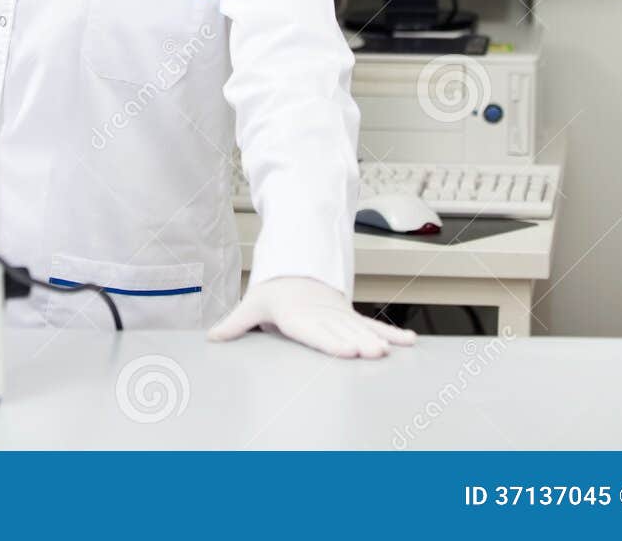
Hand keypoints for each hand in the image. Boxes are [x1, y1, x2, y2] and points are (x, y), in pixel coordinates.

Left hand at [208, 276, 416, 358]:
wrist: (293, 268)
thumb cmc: (272, 292)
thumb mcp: (252, 304)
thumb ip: (235, 323)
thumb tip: (213, 337)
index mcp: (297, 315)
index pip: (314, 330)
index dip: (330, 340)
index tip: (347, 350)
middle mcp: (321, 315)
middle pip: (341, 330)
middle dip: (359, 341)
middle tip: (374, 353)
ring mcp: (338, 316)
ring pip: (360, 327)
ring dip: (378, 339)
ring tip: (391, 351)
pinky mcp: (349, 317)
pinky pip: (372, 325)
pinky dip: (391, 333)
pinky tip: (408, 343)